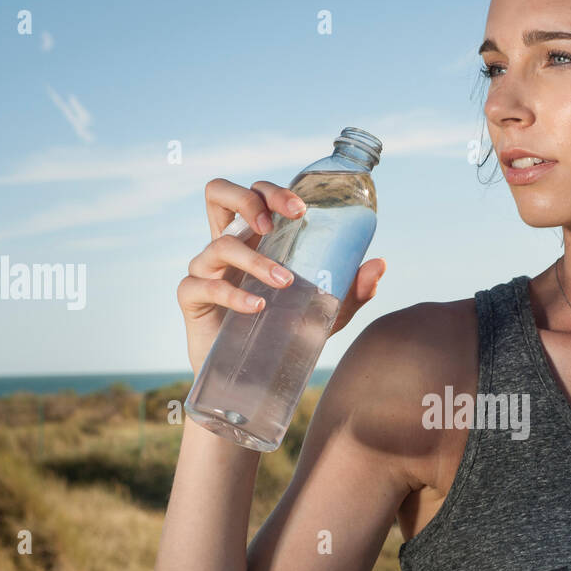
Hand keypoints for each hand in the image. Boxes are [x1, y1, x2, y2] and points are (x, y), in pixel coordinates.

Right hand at [177, 178, 386, 374]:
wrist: (251, 378)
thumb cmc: (283, 333)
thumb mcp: (324, 312)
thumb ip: (350, 290)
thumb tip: (379, 265)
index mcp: (254, 239)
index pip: (254, 195)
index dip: (272, 191)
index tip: (300, 210)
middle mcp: (227, 246)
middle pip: (217, 193)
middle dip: (247, 199)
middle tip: (272, 223)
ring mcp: (205, 269)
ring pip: (219, 244)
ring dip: (255, 260)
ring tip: (284, 281)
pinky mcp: (191, 298)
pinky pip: (203, 285)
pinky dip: (232, 294)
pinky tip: (257, 308)